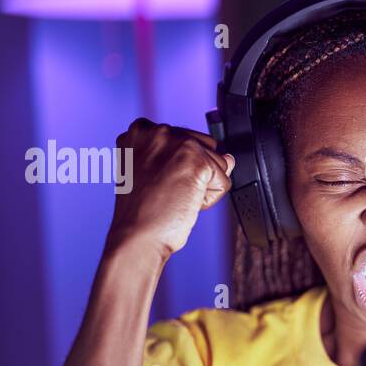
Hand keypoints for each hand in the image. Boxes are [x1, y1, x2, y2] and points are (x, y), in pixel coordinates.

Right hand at [106, 118, 233, 261]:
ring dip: (203, 185)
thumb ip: (187, 157)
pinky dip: (209, 199)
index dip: (181, 165)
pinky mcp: (197, 160)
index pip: (185, 138)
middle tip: (168, 191)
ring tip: (174, 197)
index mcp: (140, 131)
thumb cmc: (141, 212)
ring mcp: (178, 143)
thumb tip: (229, 157)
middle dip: (196, 172)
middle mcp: (158, 130)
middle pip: (206, 146)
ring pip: (217, 163)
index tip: (161, 181)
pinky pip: (222, 181)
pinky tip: (184, 203)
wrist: (137, 235)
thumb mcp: (156, 174)